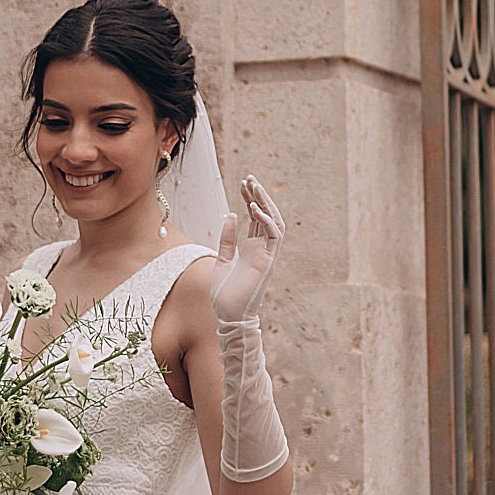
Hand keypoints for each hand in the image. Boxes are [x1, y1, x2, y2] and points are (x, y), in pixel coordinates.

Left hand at [211, 175, 283, 324]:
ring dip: (266, 204)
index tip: (244, 183)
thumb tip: (229, 215)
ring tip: (254, 187)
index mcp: (252, 248)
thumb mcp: (221, 260)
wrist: (228, 316)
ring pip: (274, 222)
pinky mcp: (268, 261)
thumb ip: (227, 239)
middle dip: (259, 195)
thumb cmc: (224, 294)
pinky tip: (255, 208)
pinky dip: (266, 220)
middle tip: (250, 178)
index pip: (256, 217)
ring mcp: (267, 254)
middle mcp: (262, 249)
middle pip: (266, 215)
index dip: (251, 198)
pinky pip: (273, 236)